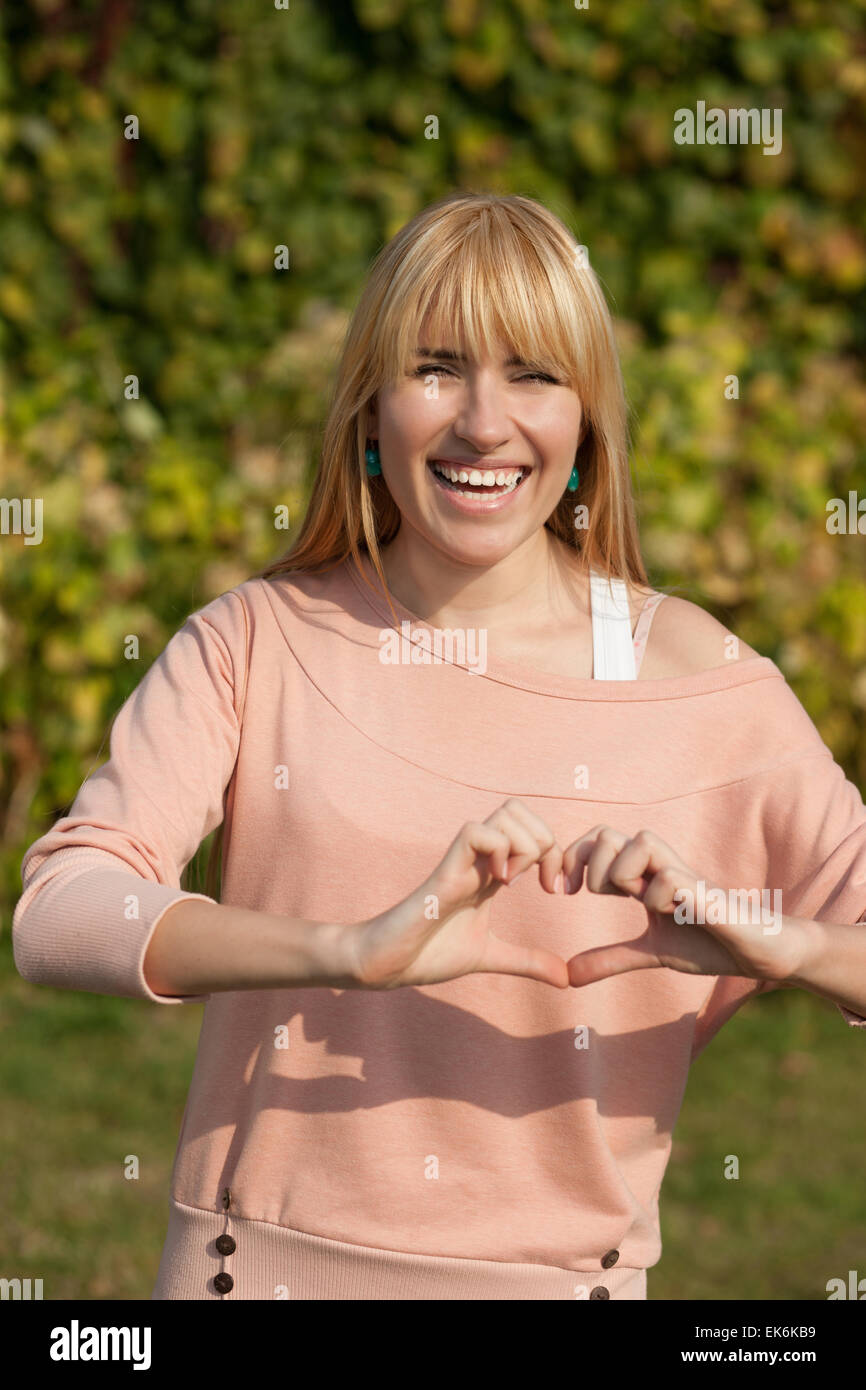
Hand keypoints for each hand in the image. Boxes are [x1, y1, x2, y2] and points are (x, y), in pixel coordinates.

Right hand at [349, 798, 568, 989]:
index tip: (556, 890)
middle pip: (517, 809)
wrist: (386, 964)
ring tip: (516, 885)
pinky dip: (498, 851)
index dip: (553, 851)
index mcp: (490, 871)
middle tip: (543, 884)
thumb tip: (566, 978)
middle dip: (544, 841)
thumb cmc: (428, 953)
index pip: (529, 828)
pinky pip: (474, 833)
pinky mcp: (443, 873)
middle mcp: (478, 858)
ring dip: (524, 846)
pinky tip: (498, 884)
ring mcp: (461, 862)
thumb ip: (528, 961)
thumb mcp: (491, 957)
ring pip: (503, 815)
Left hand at [561, 825, 811, 987]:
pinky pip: (670, 879)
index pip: (598, 838)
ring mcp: (684, 876)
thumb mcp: (650, 953)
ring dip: (628, 877)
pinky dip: (661, 900)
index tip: (565, 891)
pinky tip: (675, 917)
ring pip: (640, 842)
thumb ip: (611, 958)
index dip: (573, 857)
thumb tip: (568, 976)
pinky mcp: (706, 893)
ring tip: (644, 905)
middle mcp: (660, 867)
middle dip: (593, 868)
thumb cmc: (709, 943)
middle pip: (609, 833)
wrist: (761, 953)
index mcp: (644, 875)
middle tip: (606, 900)